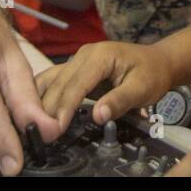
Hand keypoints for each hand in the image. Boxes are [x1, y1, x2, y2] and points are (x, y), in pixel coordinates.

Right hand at [36, 41, 174, 131]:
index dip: (64, 108)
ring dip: (40, 103)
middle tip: (40, 135)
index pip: (75, 84)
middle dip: (48, 109)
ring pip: (50, 82)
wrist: (157, 62)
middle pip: (58, 84)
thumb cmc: (152, 73)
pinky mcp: (74, 70)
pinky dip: (42, 96)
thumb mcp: (142, 88)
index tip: (56, 129)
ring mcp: (76, 61)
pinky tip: (33, 111)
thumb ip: (120, 101)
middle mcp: (83, 55)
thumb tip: (98, 116)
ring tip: (34, 126)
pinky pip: (53, 81)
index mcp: (99, 56)